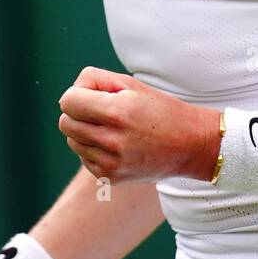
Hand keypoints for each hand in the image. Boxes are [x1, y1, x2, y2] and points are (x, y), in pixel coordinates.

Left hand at [57, 65, 219, 184]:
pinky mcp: (111, 178)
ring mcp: (111, 163)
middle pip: (66, 123)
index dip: (77, 93)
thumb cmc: (160, 110)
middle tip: (102, 110)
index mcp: (117, 113)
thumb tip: (69, 96)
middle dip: (78, 112)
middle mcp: (112, 141)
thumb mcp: (131, 85)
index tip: (93, 94)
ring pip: (72, 142)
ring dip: (84, 131)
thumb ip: (95, 80)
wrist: (191, 145)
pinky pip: (84, 158)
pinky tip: (115, 144)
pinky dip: (93, 149)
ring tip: (111, 127)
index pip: (68, 101)